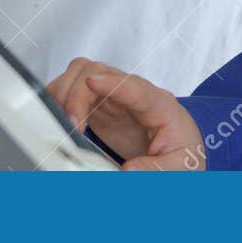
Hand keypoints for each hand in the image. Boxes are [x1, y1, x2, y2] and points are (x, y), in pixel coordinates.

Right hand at [47, 58, 204, 170]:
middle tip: (72, 126)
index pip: (135, 87)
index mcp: (158, 105)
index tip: (93, 82)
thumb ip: (157, 169)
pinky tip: (60, 119)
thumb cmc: (181, 149)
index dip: (113, 83)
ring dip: (65, 93)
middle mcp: (133, 92)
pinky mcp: (99, 104)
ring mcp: (114, 95)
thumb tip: (128, 171)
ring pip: (81, 74)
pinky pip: (74, 88)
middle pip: (98, 71)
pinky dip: (60, 98)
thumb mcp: (181, 166)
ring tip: (64, 124)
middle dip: (77, 94)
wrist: (178, 146)